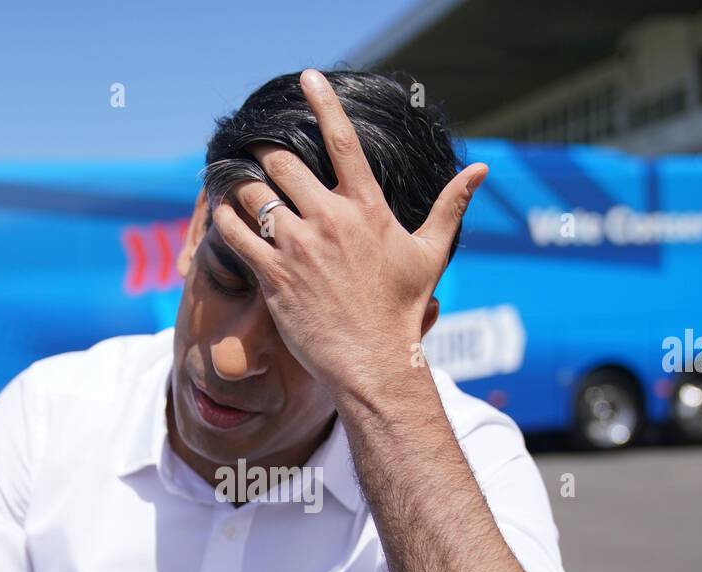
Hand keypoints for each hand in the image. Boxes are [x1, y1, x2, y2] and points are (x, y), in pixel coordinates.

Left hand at [210, 68, 486, 398]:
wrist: (375, 362)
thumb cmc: (402, 310)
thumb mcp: (431, 254)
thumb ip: (451, 206)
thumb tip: (481, 172)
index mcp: (367, 208)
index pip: (342, 141)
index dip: (323, 102)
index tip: (307, 79)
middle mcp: (330, 220)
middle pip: (282, 162)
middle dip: (264, 151)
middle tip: (254, 150)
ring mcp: (299, 247)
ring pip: (252, 194)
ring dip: (238, 183)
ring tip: (230, 179)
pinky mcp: (274, 276)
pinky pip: (235, 234)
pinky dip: (223, 219)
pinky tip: (219, 213)